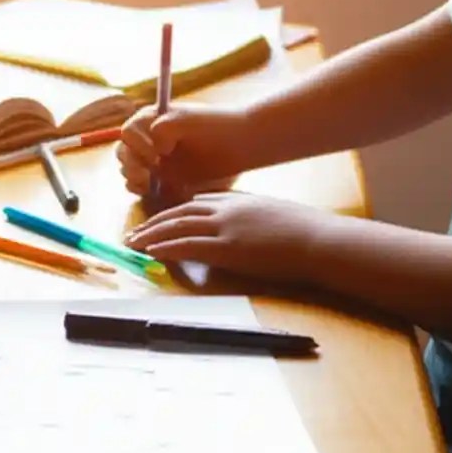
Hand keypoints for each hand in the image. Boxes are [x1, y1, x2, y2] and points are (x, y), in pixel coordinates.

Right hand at [117, 102, 252, 201]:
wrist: (241, 145)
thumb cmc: (215, 126)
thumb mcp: (188, 119)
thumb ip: (165, 126)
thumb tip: (156, 146)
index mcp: (150, 121)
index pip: (128, 132)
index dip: (137, 144)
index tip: (158, 153)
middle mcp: (147, 139)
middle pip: (122, 153)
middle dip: (130, 164)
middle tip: (146, 174)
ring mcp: (152, 160)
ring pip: (127, 170)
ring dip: (132, 177)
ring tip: (148, 182)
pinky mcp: (160, 179)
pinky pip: (138, 186)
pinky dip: (138, 189)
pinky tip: (149, 189)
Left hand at [125, 192, 332, 281]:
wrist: (319, 240)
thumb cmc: (306, 232)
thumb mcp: (273, 214)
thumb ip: (252, 217)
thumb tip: (244, 229)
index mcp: (238, 200)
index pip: (197, 202)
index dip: (174, 212)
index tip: (159, 220)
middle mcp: (226, 209)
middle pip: (179, 212)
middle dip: (154, 222)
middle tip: (135, 232)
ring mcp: (225, 227)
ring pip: (177, 227)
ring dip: (151, 235)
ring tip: (132, 243)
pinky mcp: (227, 248)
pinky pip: (188, 246)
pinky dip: (166, 248)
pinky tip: (151, 252)